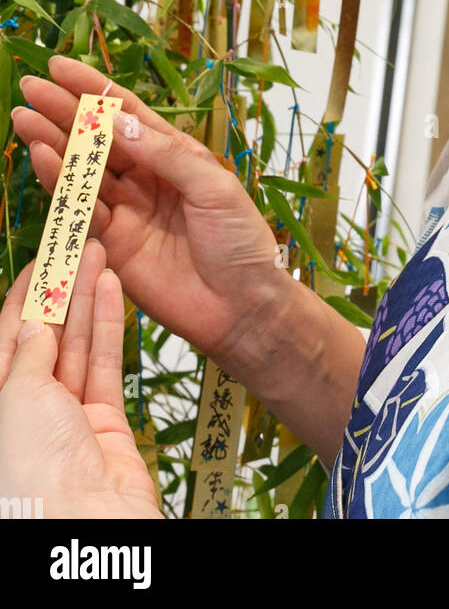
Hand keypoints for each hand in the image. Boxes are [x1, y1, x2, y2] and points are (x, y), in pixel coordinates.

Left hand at [0, 238, 162, 518]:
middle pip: (44, 337)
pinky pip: (104, 364)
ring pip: (77, 345)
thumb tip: (37, 322)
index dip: (24, 295)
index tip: (42, 258)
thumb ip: (31, 354)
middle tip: (76, 248)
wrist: (80, 524)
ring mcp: (67, 415)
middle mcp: (26, 408)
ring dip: (88, 299)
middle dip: (60, 291)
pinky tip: (113, 291)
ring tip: (100, 256)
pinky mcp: (104, 422)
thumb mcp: (18, 397)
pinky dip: (109, 326)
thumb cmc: (33, 472)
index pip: (7, 336)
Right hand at [12, 54, 291, 385]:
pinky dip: (59, 187)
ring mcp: (126, 210)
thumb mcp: (212, 187)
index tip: (58, 65)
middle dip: (62, 112)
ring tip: (23, 119)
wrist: (242, 305)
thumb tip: (118, 121)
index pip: (126, 112)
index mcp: (174, 154)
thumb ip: (165, 155)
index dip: (93, 88)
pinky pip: (80, 211)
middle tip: (28, 88)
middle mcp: (145, 177)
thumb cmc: (241, 241)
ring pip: (82, 171)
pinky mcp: (112, 245)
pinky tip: (42, 160)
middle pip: (97, 138)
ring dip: (52, 144)